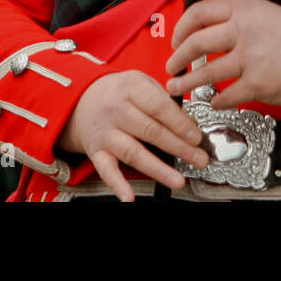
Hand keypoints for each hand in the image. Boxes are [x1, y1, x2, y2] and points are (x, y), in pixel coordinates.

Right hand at [56, 70, 208, 201]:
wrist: (82, 99)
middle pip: (150, 131)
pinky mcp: (96, 151)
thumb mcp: (142, 84)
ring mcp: (106, 132)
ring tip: (178, 180)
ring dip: (158, 169)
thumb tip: (190, 125)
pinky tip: (129, 197)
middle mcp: (116, 109)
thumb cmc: (119, 92)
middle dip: (178, 147)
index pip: (158, 106)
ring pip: (133, 152)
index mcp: (130, 88)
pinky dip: (117, 184)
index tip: (196, 137)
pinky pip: (106, 169)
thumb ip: (165, 102)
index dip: (179, 123)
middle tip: (198, 159)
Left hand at [165, 0, 280, 108]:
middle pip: (195, 44)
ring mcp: (249, 59)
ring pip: (205, 73)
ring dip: (186, 82)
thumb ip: (234, 17)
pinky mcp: (257, 85)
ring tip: (177, 87)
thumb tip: (203, 28)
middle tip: (171, 66)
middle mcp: (243, 32)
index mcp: (242, 10)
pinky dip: (215, 101)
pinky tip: (213, 102)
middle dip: (177, 58)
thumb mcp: (263, 12)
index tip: (175, 40)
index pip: (199, 13)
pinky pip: (226, 96)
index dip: (180, 28)